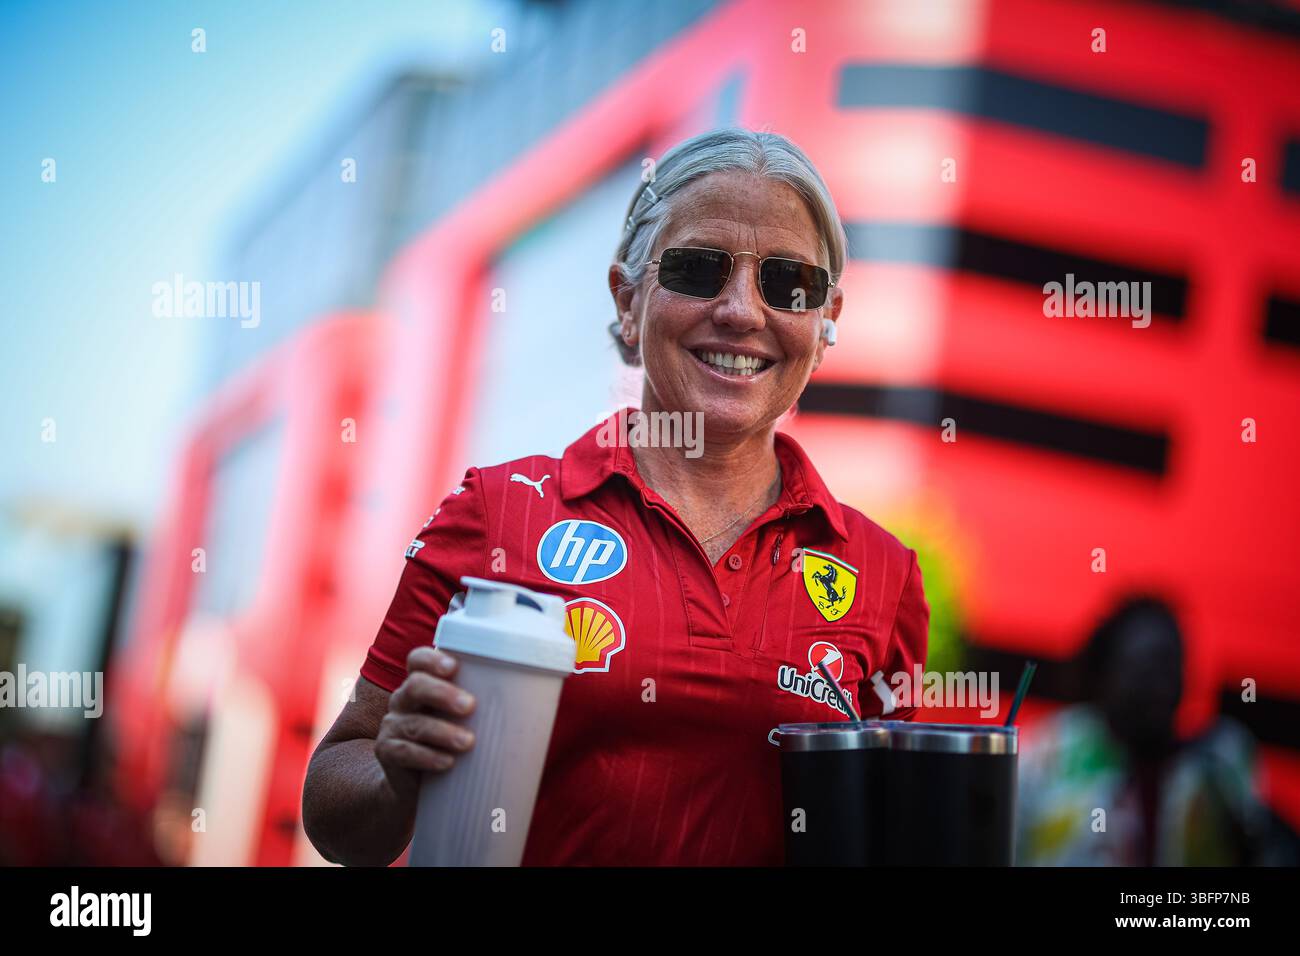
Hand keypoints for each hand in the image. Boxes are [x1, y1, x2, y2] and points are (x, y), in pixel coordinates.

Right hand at [374, 646, 476, 801]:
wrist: (415, 785)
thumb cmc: (449, 741)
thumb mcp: (464, 718)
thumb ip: (488, 703)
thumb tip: (545, 693)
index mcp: (422, 684)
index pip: (417, 660)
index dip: (432, 659)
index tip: (454, 667)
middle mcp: (403, 700)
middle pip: (415, 686)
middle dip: (443, 694)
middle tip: (470, 706)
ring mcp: (393, 726)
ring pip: (414, 723)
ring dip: (443, 731)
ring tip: (468, 742)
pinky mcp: (388, 753)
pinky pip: (403, 752)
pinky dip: (427, 757)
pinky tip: (447, 763)